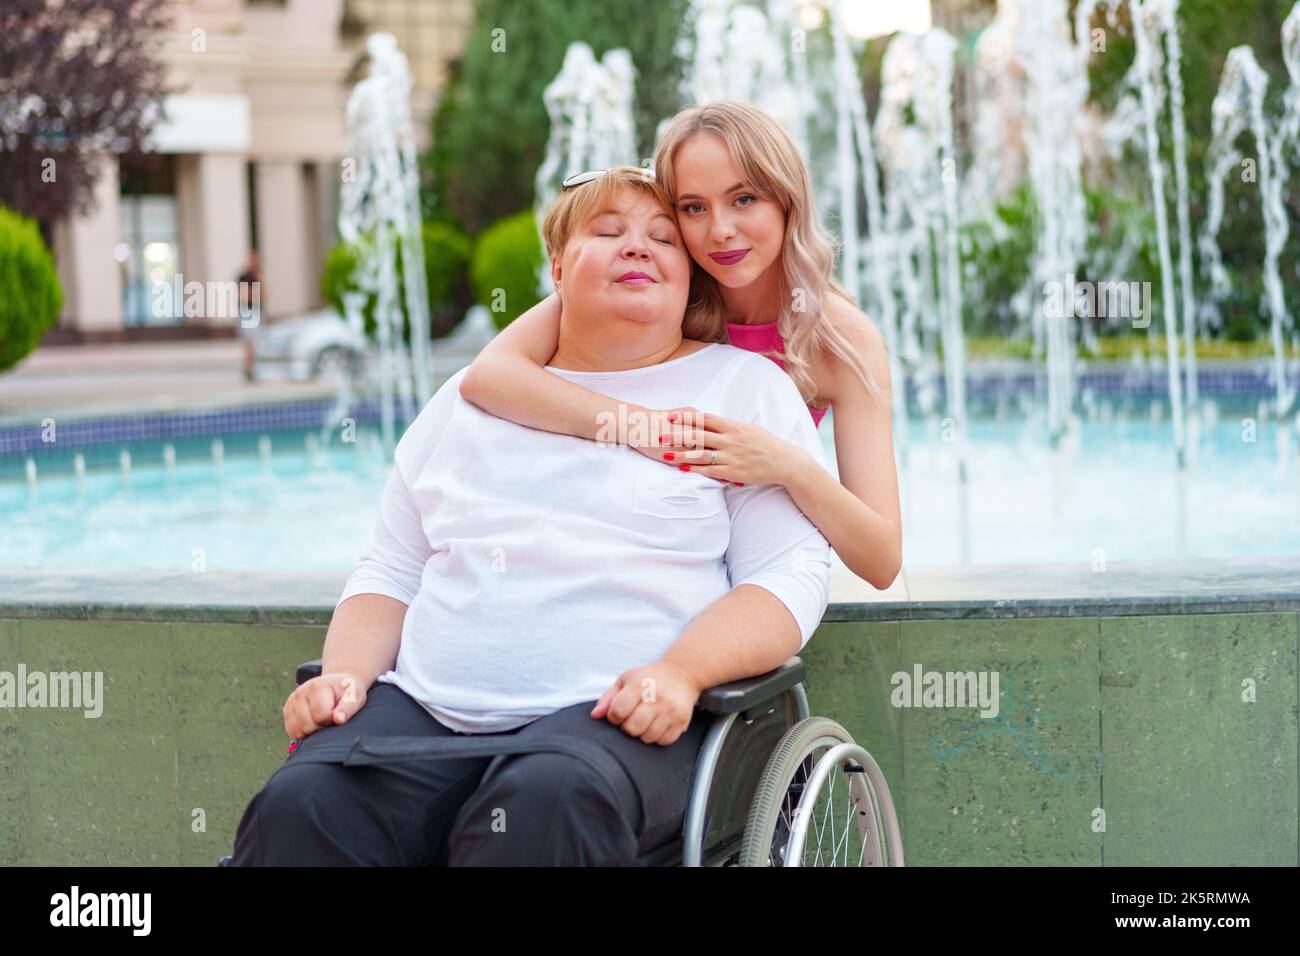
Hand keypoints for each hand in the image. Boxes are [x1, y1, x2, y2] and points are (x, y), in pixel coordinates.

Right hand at [284, 672, 367, 739]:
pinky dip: (303, 731)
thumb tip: (339, 720)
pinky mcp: (287, 710)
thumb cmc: (347, 691)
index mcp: (317, 686)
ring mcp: (292, 701)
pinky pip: (292, 731)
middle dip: (321, 726)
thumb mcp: (354, 696)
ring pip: (297, 730)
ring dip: (311, 730)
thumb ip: (348, 708)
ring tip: (321, 719)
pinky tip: (313, 722)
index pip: (321, 715)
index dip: (332, 719)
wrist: (336, 684)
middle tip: (329, 716)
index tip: (337, 712)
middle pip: (307, 725)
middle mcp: (300, 692)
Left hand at [590, 661, 701, 744]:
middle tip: (631, 719)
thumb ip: (608, 698)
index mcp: (640, 684)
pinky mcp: (682, 721)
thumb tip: (595, 715)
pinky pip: (663, 741)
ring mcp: (671, 710)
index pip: (618, 711)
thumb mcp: (626, 680)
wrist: (680, 675)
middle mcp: (657, 697)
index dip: (613, 717)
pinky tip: (657, 724)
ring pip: (647, 737)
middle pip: (632, 728)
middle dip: (627, 727)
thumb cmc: (648, 678)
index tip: (617, 714)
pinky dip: (657, 737)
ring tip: (645, 720)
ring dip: (642, 733)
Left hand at [649, 406, 808, 486]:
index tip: (670, 416)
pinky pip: (710, 471)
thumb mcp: (748, 430)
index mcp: (733, 427)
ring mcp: (731, 456)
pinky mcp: (733, 472)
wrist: (785, 462)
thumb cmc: (766, 444)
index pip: (705, 419)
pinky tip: (682, 470)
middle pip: (698, 435)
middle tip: (658, 434)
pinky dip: (695, 470)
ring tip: (664, 454)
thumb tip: (714, 422)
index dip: (686, 417)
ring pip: (701, 454)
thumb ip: (730, 427)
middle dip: (676, 435)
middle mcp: (730, 440)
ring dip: (681, 454)